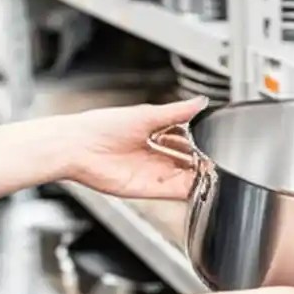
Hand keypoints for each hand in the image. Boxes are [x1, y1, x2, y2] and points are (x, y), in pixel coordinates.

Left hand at [63, 97, 207, 199]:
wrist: (75, 147)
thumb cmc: (101, 126)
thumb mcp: (146, 114)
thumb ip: (176, 111)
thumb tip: (200, 101)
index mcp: (153, 133)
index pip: (184, 139)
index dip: (200, 141)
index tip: (216, 141)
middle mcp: (152, 154)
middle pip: (185, 160)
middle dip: (202, 160)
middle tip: (217, 158)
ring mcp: (150, 172)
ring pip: (183, 176)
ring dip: (198, 176)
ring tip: (214, 171)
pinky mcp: (145, 188)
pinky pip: (173, 191)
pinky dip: (188, 190)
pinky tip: (200, 184)